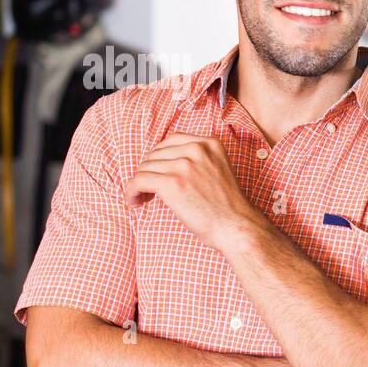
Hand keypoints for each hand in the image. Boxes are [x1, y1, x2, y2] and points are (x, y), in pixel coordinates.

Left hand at [124, 133, 263, 250]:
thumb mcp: (217, 169)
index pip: (170, 141)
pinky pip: (138, 181)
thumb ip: (197, 159)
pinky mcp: (171, 182)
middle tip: (150, 190)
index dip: (160, 158)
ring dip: (139, 184)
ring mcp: (184, 165)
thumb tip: (160, 162)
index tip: (158, 173)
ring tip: (143, 198)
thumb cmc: (226, 205)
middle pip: (155, 154)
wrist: (236, 225)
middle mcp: (196, 149)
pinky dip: (131, 192)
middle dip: (149, 172)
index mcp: (209, 143)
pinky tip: (135, 202)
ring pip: (144, 167)